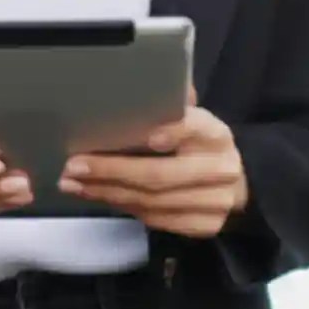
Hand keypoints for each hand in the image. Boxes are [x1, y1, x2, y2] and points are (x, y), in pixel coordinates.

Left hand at [57, 86, 248, 238]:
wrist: (236, 185)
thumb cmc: (199, 145)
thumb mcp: (193, 121)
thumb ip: (172, 106)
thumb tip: (151, 82)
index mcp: (216, 134)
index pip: (196, 128)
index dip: (174, 132)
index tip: (149, 136)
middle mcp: (220, 169)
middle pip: (161, 174)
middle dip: (112, 171)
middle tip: (75, 165)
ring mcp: (214, 203)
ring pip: (152, 201)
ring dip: (106, 192)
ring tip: (73, 183)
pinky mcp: (202, 226)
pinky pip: (153, 219)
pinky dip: (120, 206)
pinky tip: (94, 195)